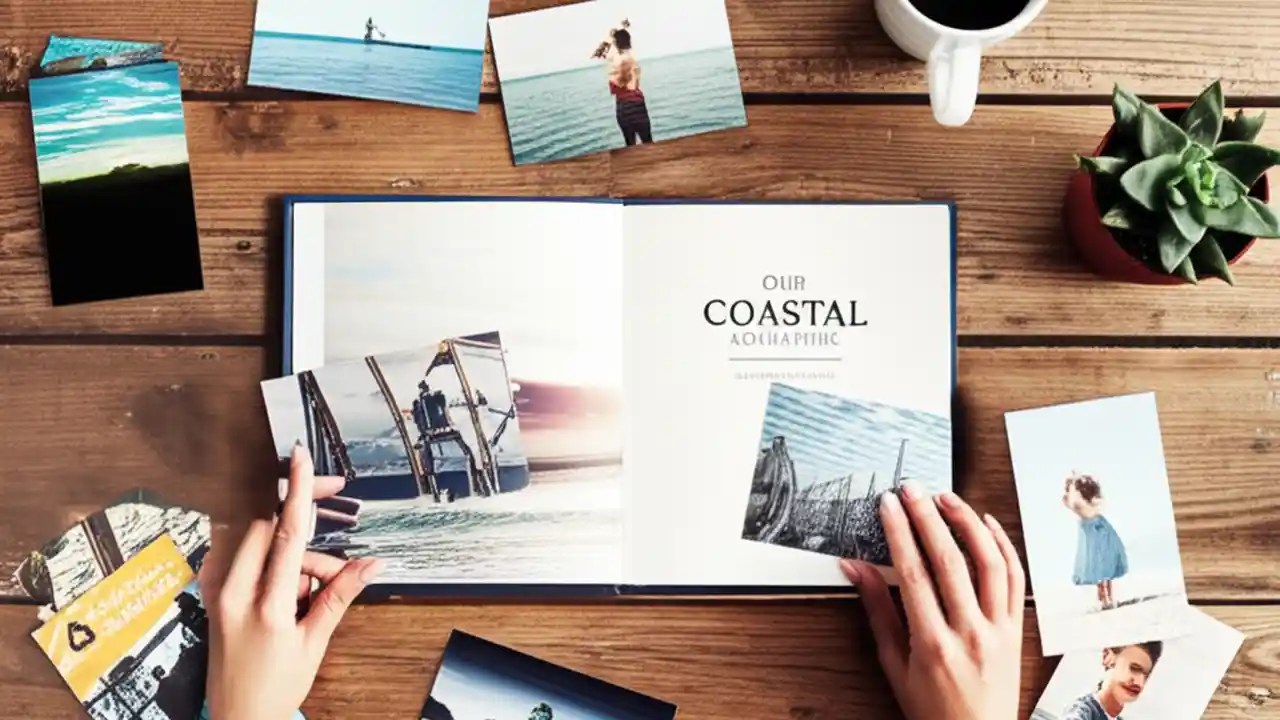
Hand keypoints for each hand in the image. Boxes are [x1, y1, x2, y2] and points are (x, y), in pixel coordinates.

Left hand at [199, 444, 383, 719]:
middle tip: (332, 545)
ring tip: (311, 590)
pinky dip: (271, 561)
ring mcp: (217, 592)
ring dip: (289, 551)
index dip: (296, 491)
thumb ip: (340, 595)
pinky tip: (288, 589)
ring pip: (257, 541)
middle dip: (303, 525)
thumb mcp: (315, 643)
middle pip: (268, 528)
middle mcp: (232, 593)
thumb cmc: (274, 687)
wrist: (237, 718)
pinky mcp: (212, 594)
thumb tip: (371, 564)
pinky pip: (244, 556)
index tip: (300, 459)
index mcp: (263, 606)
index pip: (285, 534)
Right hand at [841, 483, 1025, 719]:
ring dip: (967, 523)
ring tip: (947, 498)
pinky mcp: (1017, 630)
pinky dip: (1003, 547)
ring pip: (989, 564)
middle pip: (949, 561)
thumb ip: (877, 612)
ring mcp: (999, 631)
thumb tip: (856, 568)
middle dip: (927, 518)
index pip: (913, 574)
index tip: (888, 506)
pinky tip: (986, 525)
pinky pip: (1015, 580)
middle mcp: (970, 634)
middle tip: (911, 490)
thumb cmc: (931, 709)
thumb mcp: (894, 665)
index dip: (899, 533)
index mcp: (933, 645)